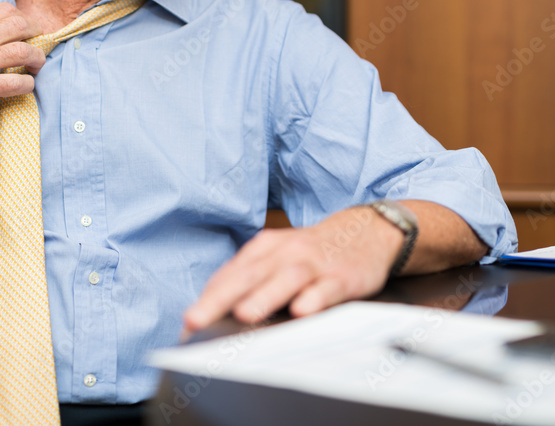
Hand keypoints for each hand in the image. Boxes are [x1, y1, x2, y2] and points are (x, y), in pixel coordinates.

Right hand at [0, 3, 45, 130]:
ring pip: (23, 51)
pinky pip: (14, 83)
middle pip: (20, 25)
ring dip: (37, 59)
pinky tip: (25, 87)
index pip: (4, 9)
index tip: (28, 31)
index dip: (24, 19)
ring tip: (36, 68)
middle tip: (39, 47)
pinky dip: (27, 85)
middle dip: (37, 35)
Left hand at [183, 206, 403, 333]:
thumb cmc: (314, 252)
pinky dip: (315, 298)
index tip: (187, 324)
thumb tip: (213, 311)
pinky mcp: (343, 276)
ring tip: (243, 315)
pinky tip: (302, 311)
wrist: (368, 230)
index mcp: (266, 249)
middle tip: (196, 319)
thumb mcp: (279, 257)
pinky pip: (328, 288)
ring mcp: (315, 263)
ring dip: (265, 296)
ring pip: (287, 278)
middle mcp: (287, 252)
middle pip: (250, 274)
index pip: (231, 274)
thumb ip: (250, 281)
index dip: (207, 298)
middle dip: (221, 298)